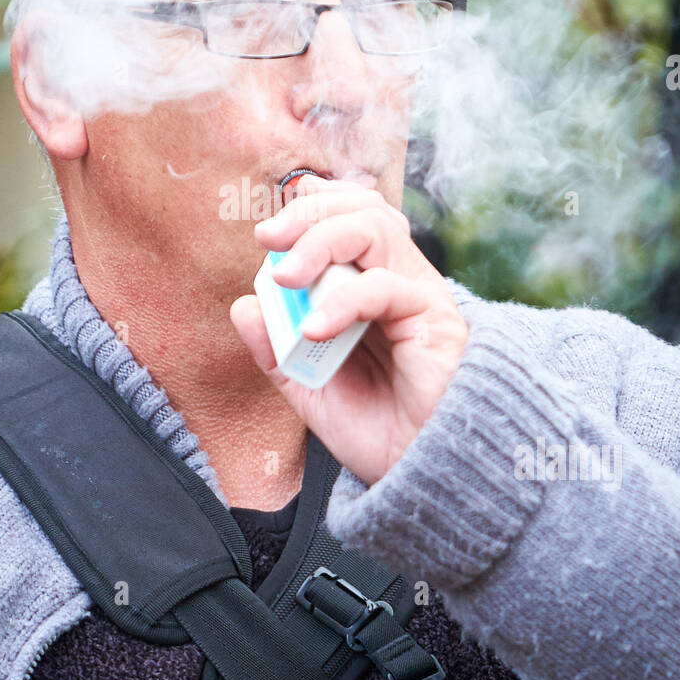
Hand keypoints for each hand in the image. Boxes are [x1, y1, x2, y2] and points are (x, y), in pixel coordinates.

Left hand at [229, 174, 468, 483]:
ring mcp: (420, 295)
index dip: (317, 202)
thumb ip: (277, 350)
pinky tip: (313, 329)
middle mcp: (400, 280)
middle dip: (309, 214)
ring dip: (320, 242)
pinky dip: (342, 300)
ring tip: (284, 278)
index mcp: (373, 287)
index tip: (275, 220)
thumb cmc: (378, 430)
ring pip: (376, 230)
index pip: (352, 216)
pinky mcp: (435, 320)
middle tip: (267, 239)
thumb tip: (244, 306)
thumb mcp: (311, 389)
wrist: (424, 478)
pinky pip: (385, 287)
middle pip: (363, 210)